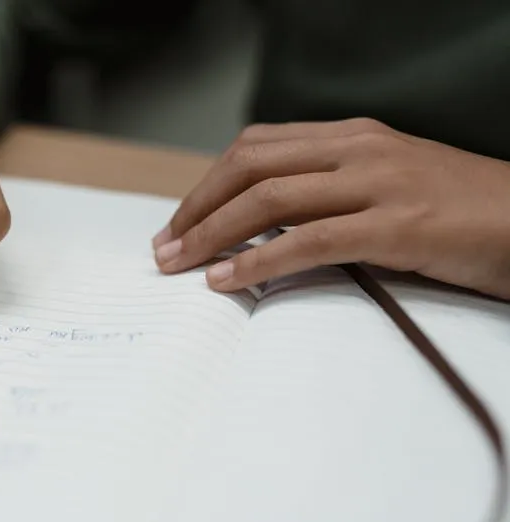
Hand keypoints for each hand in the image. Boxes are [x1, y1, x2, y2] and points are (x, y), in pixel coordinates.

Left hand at [151, 118, 509, 299]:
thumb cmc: (462, 212)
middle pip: (249, 168)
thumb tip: (267, 226)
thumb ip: (332, 191)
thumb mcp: (388, 184)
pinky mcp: (396, 226)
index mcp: (352, 137)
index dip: (207, 184)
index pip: (256, 148)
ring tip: (177, 265)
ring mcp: (377, 184)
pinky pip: (306, 241)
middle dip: (195, 209)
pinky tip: (226, 280)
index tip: (179, 221)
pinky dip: (256, 262)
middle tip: (164, 248)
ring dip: (211, 234)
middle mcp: (358, 149)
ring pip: (268, 200)